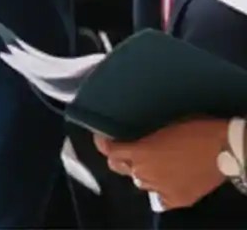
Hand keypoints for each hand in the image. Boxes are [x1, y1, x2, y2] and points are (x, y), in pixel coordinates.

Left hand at [95, 118, 228, 208]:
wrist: (225, 149)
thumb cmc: (195, 130)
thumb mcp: (163, 128)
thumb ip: (144, 138)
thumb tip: (134, 140)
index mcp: (139, 152)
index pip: (110, 153)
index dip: (105, 146)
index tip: (103, 141)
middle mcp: (144, 172)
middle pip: (122, 169)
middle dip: (124, 160)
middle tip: (135, 154)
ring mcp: (159, 188)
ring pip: (141, 183)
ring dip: (145, 174)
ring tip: (158, 167)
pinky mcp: (175, 200)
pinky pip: (160, 198)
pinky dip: (161, 191)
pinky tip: (168, 182)